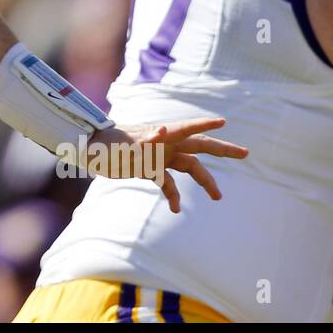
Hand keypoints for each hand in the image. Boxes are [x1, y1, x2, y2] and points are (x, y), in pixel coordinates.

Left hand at [87, 118, 248, 213]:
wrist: (87, 151)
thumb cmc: (105, 145)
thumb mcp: (124, 144)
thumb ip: (145, 139)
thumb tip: (163, 130)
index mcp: (160, 134)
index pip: (188, 128)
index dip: (205, 125)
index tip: (223, 123)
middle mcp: (164, 143)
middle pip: (199, 146)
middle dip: (222, 150)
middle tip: (245, 153)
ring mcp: (158, 156)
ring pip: (189, 167)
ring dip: (204, 180)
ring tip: (218, 197)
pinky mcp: (149, 168)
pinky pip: (168, 181)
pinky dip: (173, 194)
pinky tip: (174, 208)